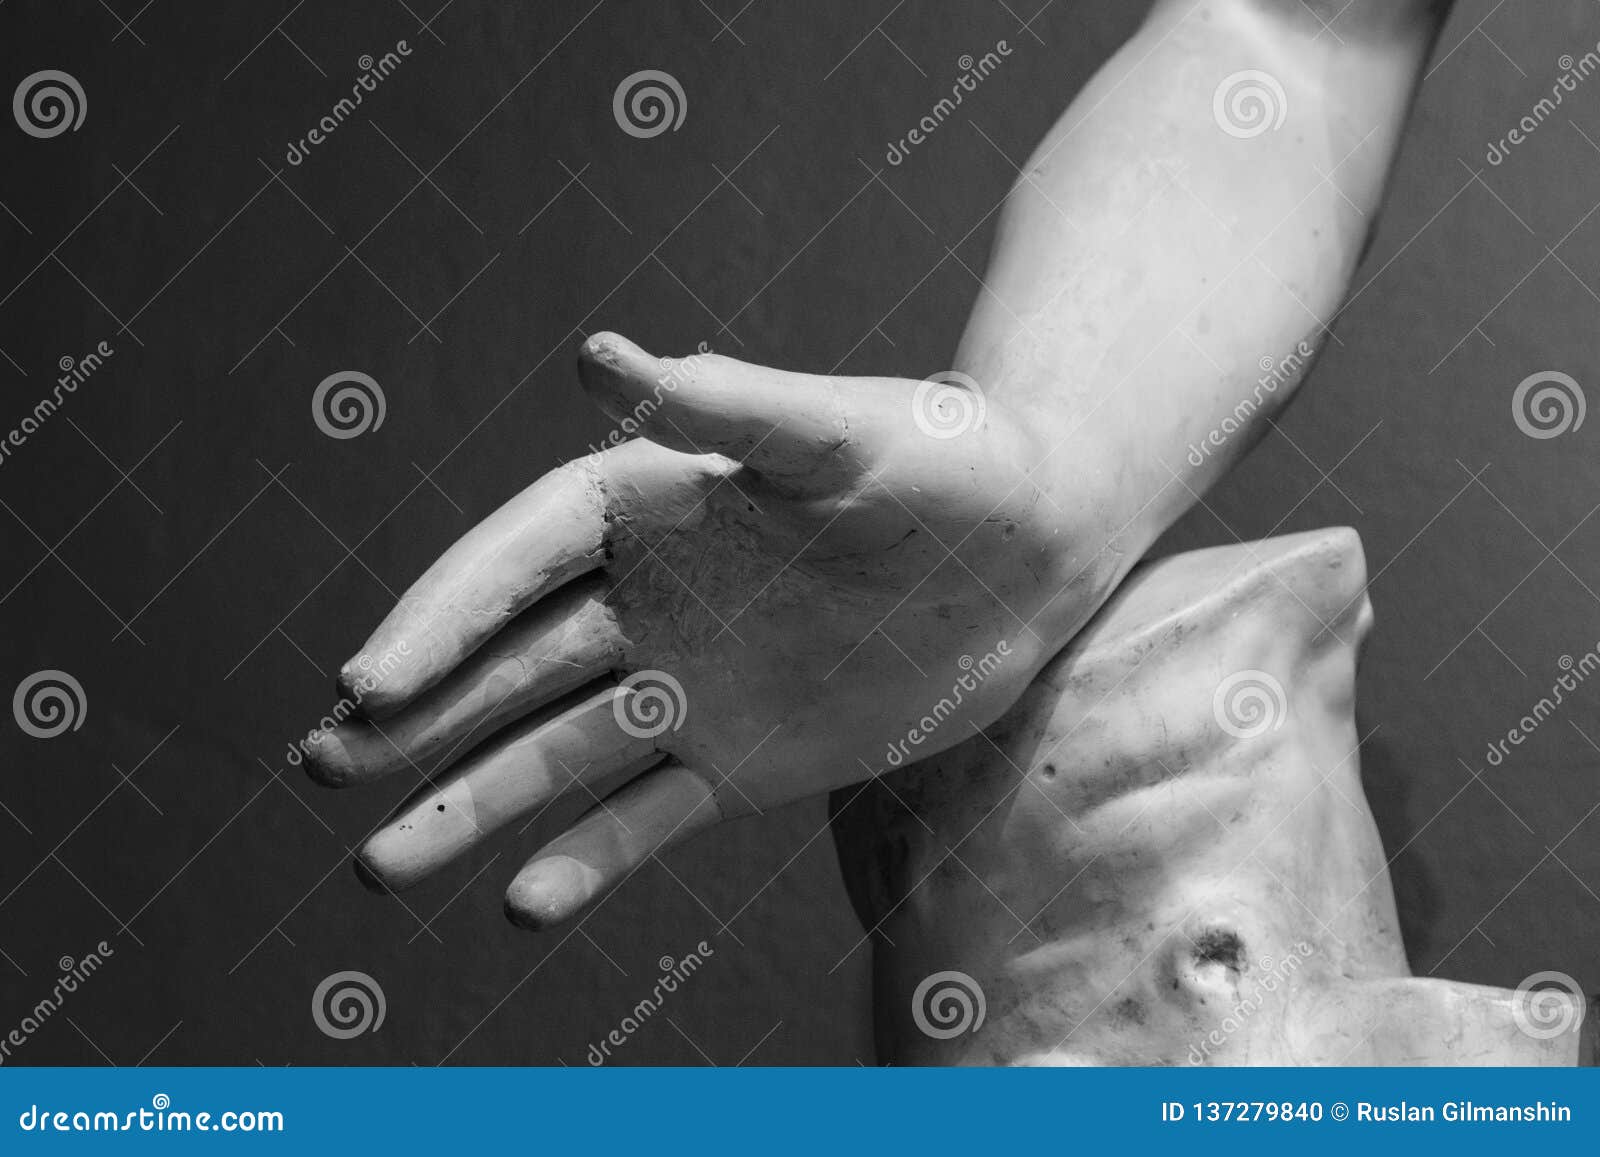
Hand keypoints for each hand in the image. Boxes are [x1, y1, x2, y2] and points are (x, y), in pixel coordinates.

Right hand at [304, 333, 1112, 928]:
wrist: (1035, 547)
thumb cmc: (944, 462)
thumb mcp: (839, 433)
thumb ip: (725, 408)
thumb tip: (595, 353)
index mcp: (651, 505)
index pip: (518, 562)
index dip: (442, 617)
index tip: (371, 680)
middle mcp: (651, 601)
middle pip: (507, 665)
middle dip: (416, 717)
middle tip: (321, 764)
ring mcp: (690, 686)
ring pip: (556, 755)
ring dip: (471, 805)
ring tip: (381, 867)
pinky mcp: (743, 759)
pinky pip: (648, 817)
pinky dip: (588, 860)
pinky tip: (524, 905)